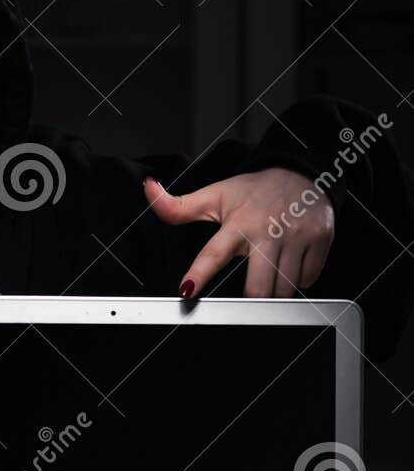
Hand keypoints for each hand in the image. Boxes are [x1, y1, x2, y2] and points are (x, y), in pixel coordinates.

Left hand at [144, 167, 333, 299]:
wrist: (302, 172)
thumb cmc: (255, 190)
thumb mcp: (216, 195)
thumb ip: (179, 206)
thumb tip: (148, 189)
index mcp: (238, 222)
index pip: (213, 253)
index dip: (199, 273)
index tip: (186, 291)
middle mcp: (268, 231)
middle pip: (258, 287)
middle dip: (251, 299)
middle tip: (246, 296)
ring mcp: (297, 236)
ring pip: (285, 288)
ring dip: (275, 291)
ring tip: (270, 271)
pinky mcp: (321, 241)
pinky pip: (308, 280)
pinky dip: (297, 280)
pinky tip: (290, 263)